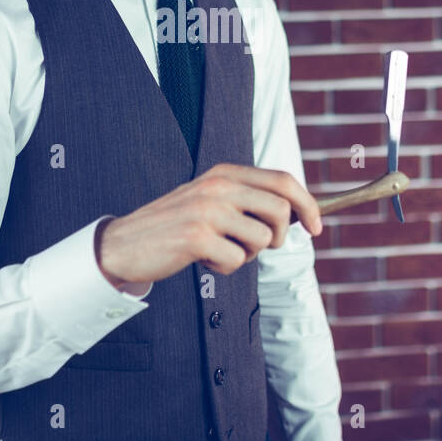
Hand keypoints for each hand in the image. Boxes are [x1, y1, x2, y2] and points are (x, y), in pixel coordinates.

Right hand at [95, 163, 322, 292]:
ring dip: (248, 254)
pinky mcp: (197, 237)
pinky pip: (237, 261)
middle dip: (280, 236)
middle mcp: (218, 186)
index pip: (283, 180)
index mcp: (224, 173)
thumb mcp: (211, 200)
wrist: (124, 244)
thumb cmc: (174, 226)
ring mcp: (207, 210)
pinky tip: (203, 259)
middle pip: (281, 210)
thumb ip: (247, 200)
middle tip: (258, 247)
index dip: (308, 203)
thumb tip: (297, 214)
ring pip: (263, 239)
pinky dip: (225, 267)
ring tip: (221, 250)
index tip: (317, 226)